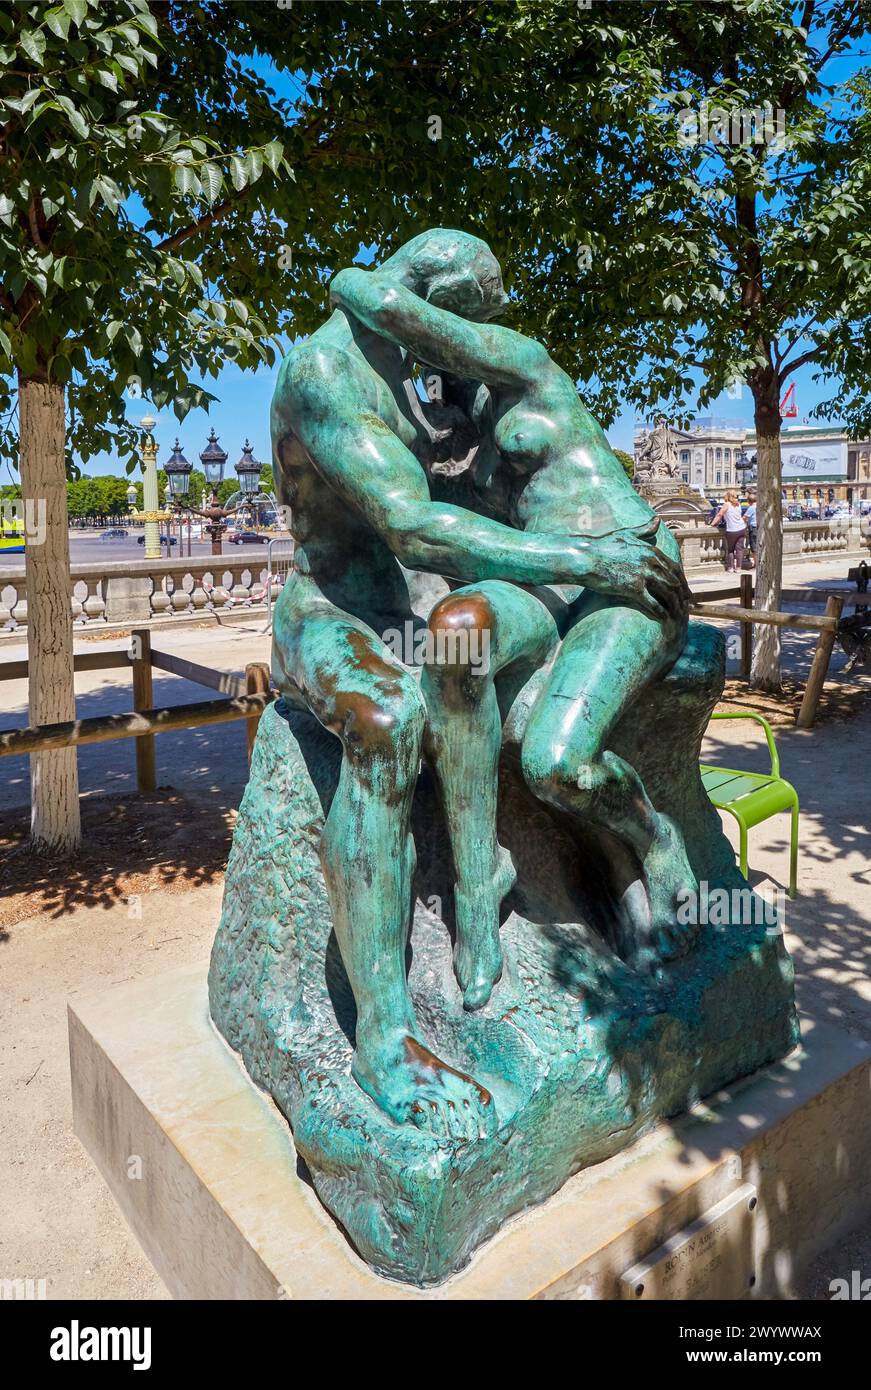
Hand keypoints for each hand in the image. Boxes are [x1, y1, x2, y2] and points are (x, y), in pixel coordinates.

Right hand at [573, 520, 691, 622]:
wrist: (586, 557)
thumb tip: (657, 520)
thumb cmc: (602, 546)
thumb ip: (644, 529)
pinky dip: (661, 613)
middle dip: (682, 595)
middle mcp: (650, 562)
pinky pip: (653, 604)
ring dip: (674, 606)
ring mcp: (642, 575)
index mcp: (650, 550)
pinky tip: (664, 620)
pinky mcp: (633, 588)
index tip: (685, 590)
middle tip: (686, 606)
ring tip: (677, 616)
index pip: (674, 567)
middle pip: (674, 581)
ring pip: (667, 593)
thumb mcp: (626, 533)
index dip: (682, 581)